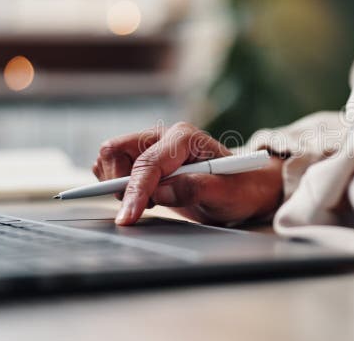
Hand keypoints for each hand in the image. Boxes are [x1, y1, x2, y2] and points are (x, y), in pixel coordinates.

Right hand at [93, 122, 283, 225]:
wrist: (244, 188)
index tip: (127, 216)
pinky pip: (113, 166)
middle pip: (116, 150)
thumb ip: (195, 189)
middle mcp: (164, 136)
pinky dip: (119, 183)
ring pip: (110, 157)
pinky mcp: (144, 158)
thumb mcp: (226, 194)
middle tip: (141, 207)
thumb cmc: (239, 188)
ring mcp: (152, 146)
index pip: (148, 163)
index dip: (136, 191)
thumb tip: (160, 191)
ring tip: (148, 201)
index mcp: (185, 137)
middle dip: (120, 182)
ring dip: (118, 183)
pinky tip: (143, 197)